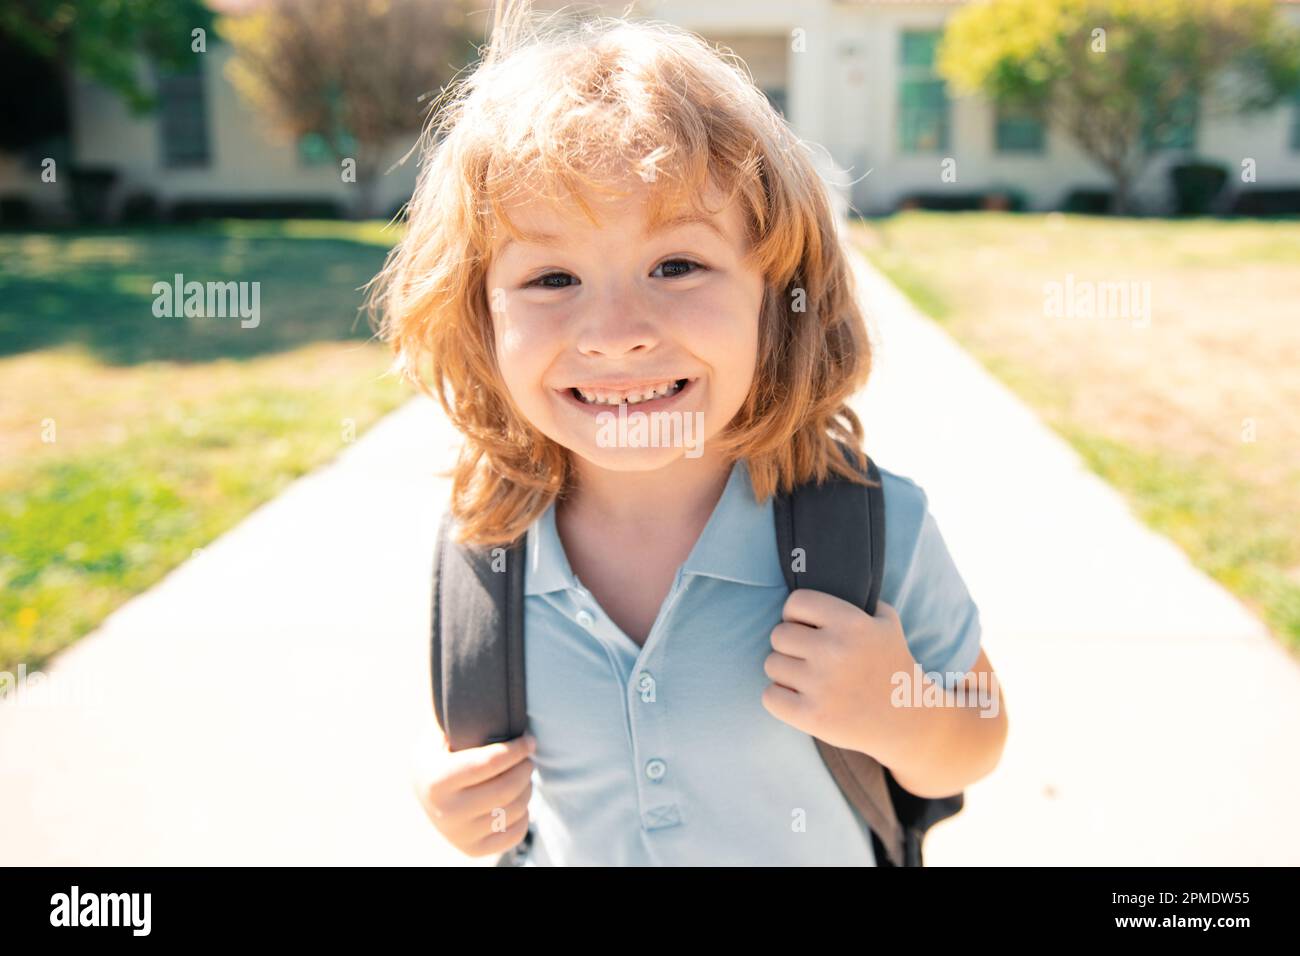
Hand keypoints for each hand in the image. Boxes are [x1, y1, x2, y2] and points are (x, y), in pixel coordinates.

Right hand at [410, 727, 535, 857]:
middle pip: (506, 789)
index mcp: (436, 780)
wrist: (424, 794)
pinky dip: (524, 814)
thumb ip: (457, 720)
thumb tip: (486, 699)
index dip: (516, 750)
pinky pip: (515, 833)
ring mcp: (460, 836)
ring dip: (527, 789)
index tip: (529, 740)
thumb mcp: (436, 735)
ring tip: (522, 775)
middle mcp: (446, 813)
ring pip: (514, 810)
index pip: (489, 763)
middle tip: (529, 758)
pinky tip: (516, 799)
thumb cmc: (438, 755)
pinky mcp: (474, 850)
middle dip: (525, 769)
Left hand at [761, 589, 918, 760]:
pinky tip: (801, 699)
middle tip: (808, 657)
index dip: (796, 615)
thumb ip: (858, 597)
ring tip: (807, 679)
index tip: (807, 628)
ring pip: (771, 664)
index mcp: (852, 623)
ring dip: (785, 672)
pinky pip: (769, 696)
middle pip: (778, 634)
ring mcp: (822, 685)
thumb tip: (821, 576)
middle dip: (790, 645)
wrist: (909, 720)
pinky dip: (780, 698)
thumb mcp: (886, 622)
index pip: (795, 602)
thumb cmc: (891, 664)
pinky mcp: (812, 717)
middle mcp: (835, 650)